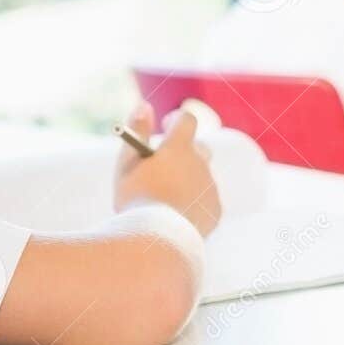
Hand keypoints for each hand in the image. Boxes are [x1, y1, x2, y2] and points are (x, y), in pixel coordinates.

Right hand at [113, 102, 221, 236]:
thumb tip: (144, 104)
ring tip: (167, 199)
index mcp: (179, 148)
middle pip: (199, 149)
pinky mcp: (215, 210)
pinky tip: (178, 216)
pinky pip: (206, 200)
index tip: (166, 125)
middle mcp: (200, 163)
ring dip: (188, 181)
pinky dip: (195, 203)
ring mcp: (210, 187)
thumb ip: (136, 130)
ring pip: (202, 177)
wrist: (157, 240)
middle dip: (185, 153)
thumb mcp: (127, 162)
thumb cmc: (136, 199)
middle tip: (166, 167)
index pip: (186, 120)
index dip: (176, 121)